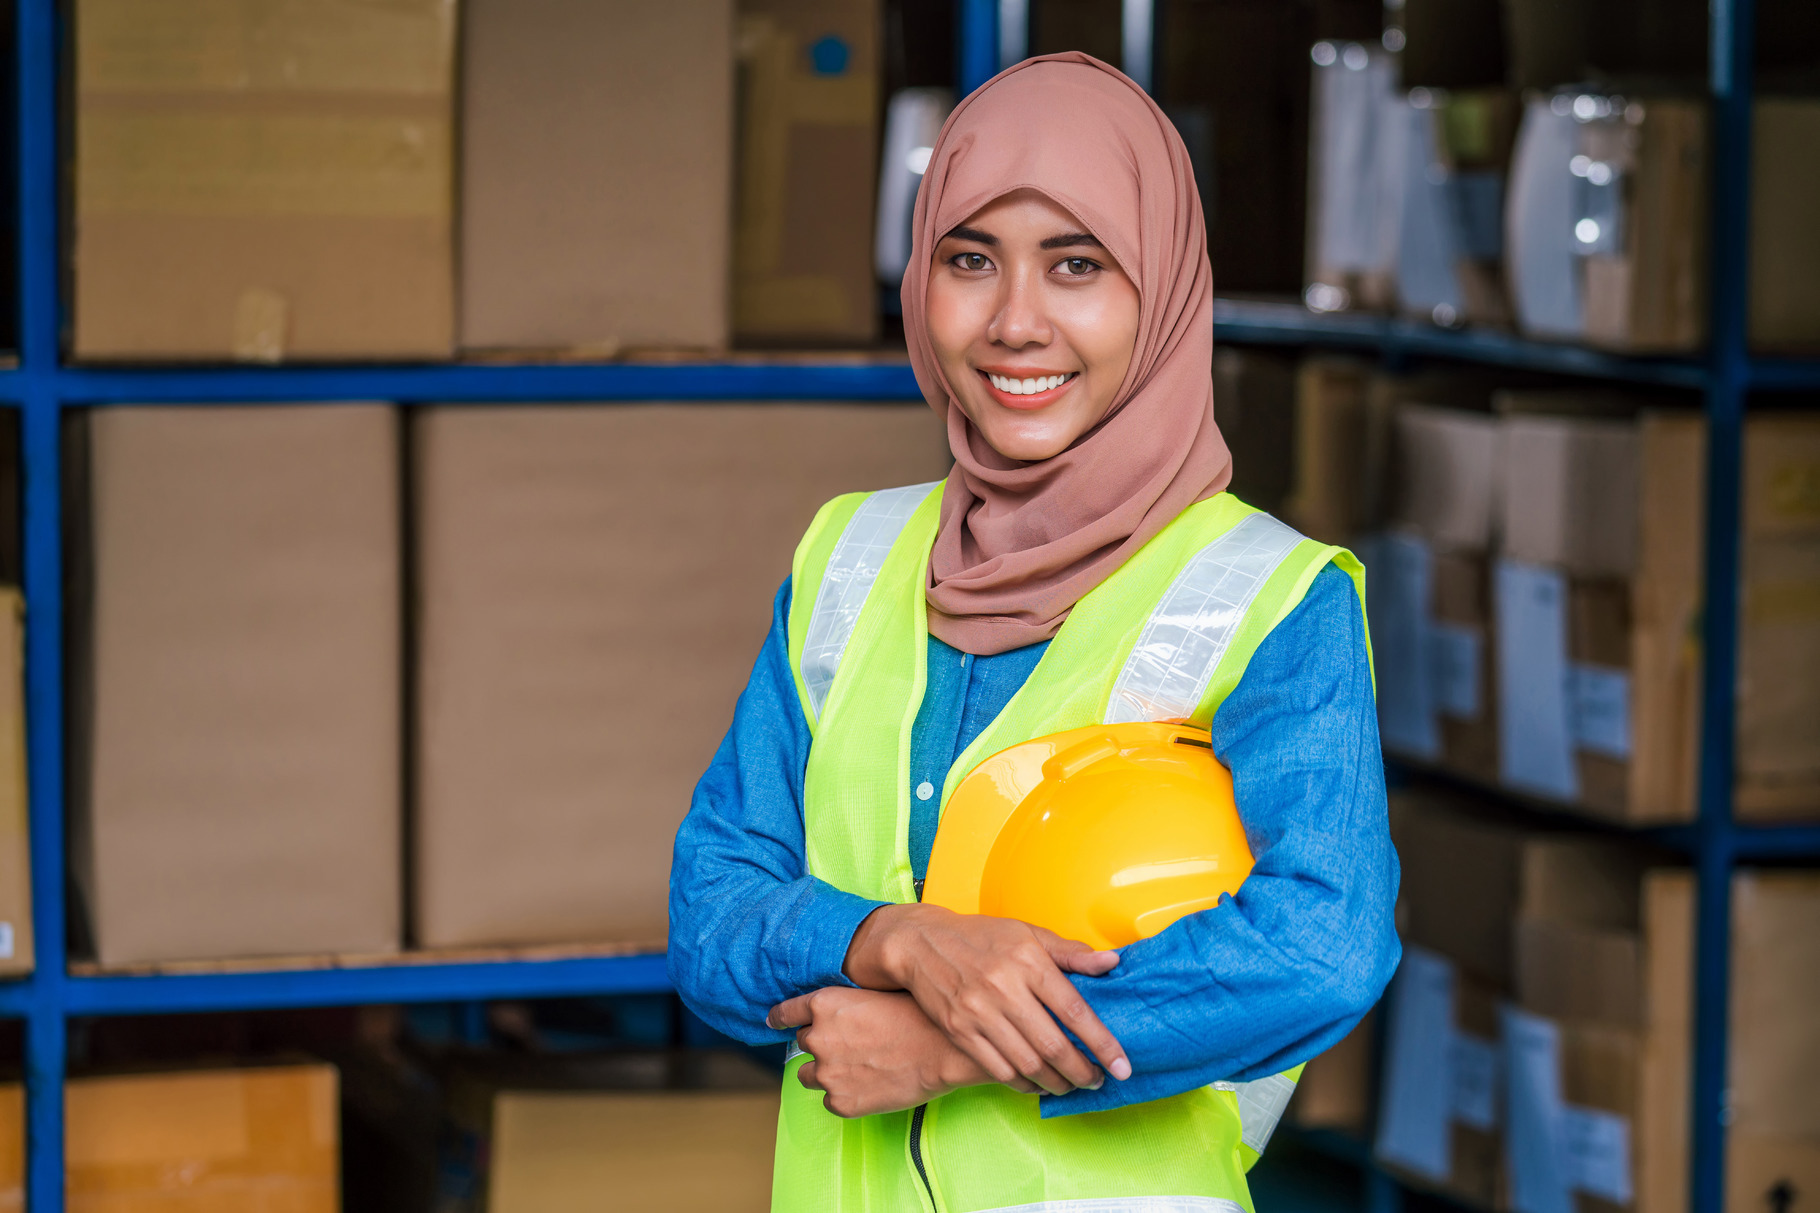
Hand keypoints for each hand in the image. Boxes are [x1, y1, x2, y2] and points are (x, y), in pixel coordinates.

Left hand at [767, 987, 1038, 1117]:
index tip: (775, 1021)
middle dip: (820, 1044)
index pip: (786, 1012)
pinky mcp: (841, 1102)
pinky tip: (869, 1085)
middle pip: (803, 1043)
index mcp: (824, 1004)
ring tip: (857, 1068)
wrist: (940, 1050)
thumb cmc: (917, 1015)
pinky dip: (844, 1095)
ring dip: (825, 1071)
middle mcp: (817, 1038)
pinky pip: (831, 1100)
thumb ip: (846, 1004)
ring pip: (808, 1076)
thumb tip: (838, 1013)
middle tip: (850, 1046)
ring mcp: (827, 1073)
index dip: (781, 1018)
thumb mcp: (875, 993)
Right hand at [843, 903, 1131, 1096]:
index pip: (1074, 1010)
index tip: (1122, 1065)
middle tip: (1098, 1081)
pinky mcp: (960, 1030)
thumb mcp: (1027, 933)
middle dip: (1082, 1071)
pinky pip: (998, 1069)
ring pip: (1027, 1063)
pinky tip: (1037, 1083)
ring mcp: (979, 1011)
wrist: (920, 943)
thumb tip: (1111, 963)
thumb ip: (1070, 952)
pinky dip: (1023, 1084)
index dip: (1102, 1043)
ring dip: (1055, 1082)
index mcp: (1028, 960)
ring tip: (1071, 1084)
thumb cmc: (981, 936)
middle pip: (1053, 1044)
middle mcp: (1004, 986)